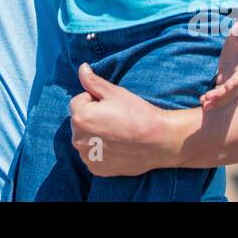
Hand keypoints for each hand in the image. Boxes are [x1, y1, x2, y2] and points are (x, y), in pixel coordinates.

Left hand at [69, 63, 193, 175]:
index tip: (113, 106)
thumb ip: (92, 81)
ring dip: (95, 135)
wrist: (158, 141)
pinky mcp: (97, 169)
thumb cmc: (136, 113)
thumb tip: (81, 68)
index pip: (79, 101)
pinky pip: (93, 155)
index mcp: (80, 118)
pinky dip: (101, 151)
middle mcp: (78, 139)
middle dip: (93, 117)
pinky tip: (118, 147)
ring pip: (86, 138)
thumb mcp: (114, 92)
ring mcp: (87, 157)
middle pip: (80, 121)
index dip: (95, 100)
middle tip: (116, 119)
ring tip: (117, 133)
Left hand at [200, 15, 237, 109]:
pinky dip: (212, 95)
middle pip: (231, 90)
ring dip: (215, 100)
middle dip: (221, 97)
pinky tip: (203, 100)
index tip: (225, 87)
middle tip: (207, 101)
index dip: (234, 84)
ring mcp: (232, 76)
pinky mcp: (225, 74)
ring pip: (225, 93)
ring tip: (203, 105)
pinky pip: (220, 89)